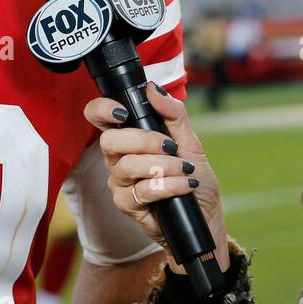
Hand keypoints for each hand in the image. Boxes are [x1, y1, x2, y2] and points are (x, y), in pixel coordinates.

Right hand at [83, 81, 230, 275]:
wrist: (204, 214)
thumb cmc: (193, 176)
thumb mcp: (190, 141)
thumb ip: (173, 113)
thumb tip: (152, 88)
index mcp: (128, 138)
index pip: (97, 117)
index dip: (101, 110)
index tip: (122, 111)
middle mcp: (117, 159)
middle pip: (109, 141)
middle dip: (145, 140)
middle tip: (171, 147)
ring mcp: (119, 183)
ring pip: (128, 166)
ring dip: (164, 166)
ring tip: (185, 170)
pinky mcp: (127, 206)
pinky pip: (142, 191)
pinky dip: (169, 185)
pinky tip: (185, 186)